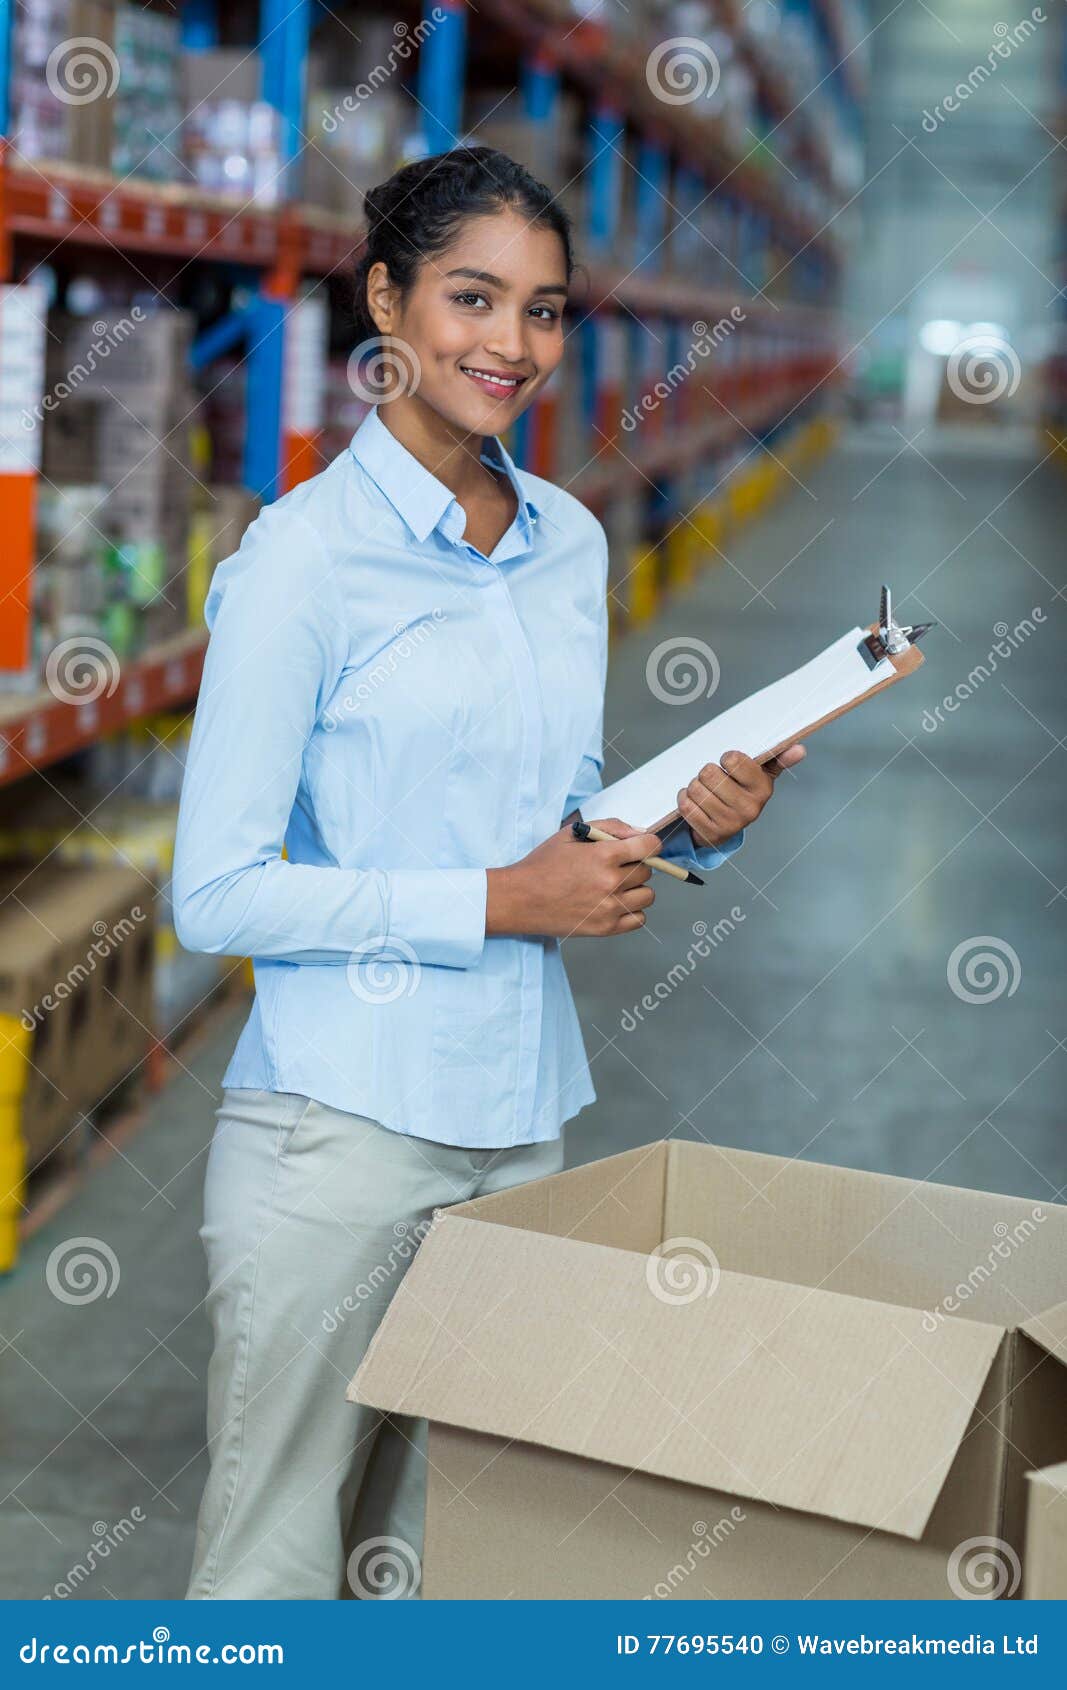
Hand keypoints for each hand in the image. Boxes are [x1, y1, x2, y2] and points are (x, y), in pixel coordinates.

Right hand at [485, 817, 661, 938]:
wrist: (520, 899)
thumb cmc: (543, 865)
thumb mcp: (572, 834)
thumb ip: (609, 827)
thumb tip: (640, 833)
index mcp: (603, 855)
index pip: (650, 846)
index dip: (648, 844)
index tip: (641, 847)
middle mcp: (610, 882)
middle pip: (648, 871)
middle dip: (636, 865)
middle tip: (614, 867)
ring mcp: (609, 908)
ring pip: (648, 895)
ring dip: (636, 889)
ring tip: (615, 886)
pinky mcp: (606, 928)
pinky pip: (639, 919)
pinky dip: (632, 911)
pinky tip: (615, 903)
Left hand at [676, 744, 805, 848]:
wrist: (725, 827)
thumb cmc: (742, 793)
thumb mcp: (760, 775)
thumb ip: (777, 759)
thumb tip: (800, 749)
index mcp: (762, 789)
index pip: (734, 760)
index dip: (726, 758)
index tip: (728, 764)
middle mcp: (749, 808)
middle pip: (709, 773)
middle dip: (706, 772)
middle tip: (713, 779)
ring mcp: (730, 823)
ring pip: (696, 789)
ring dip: (694, 786)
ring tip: (704, 790)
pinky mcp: (710, 834)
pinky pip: (687, 806)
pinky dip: (685, 800)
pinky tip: (695, 801)